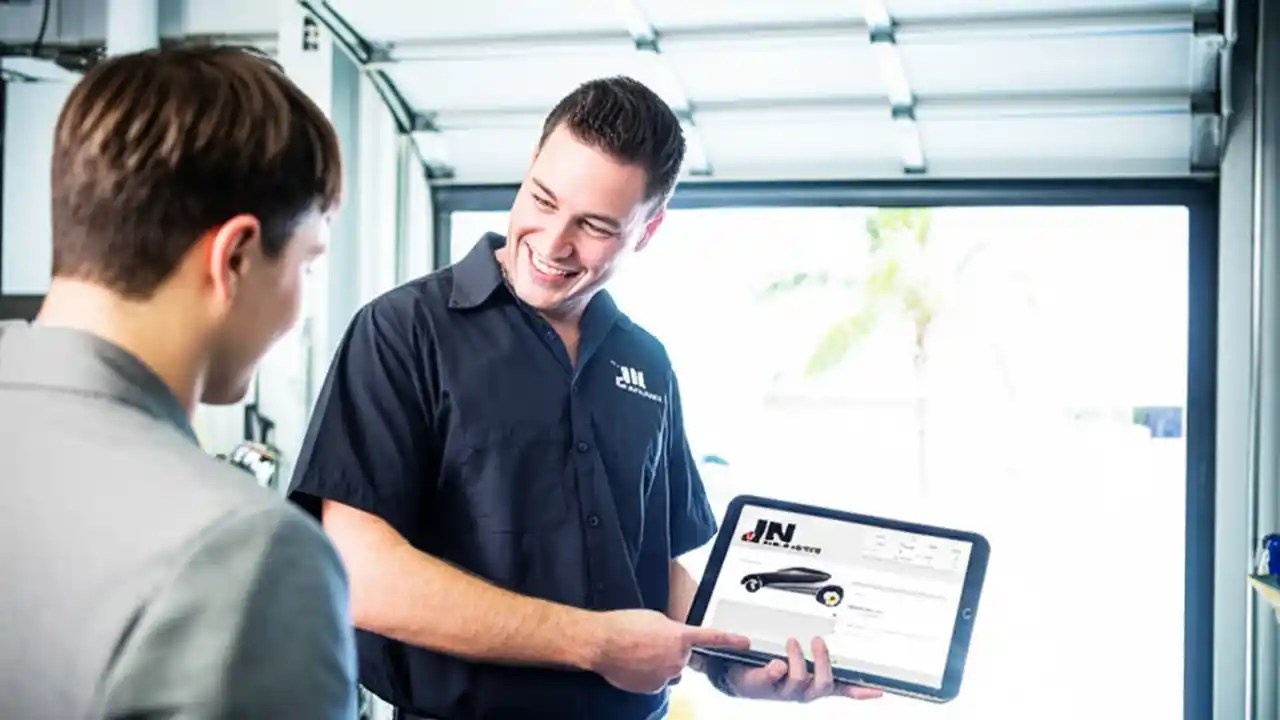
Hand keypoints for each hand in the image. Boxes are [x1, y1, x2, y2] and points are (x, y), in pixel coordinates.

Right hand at [588, 609, 750, 693]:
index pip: (712, 637)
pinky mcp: (653, 688)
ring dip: (659, 664)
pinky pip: (657, 682)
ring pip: (670, 671)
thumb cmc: (625, 627)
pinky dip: (648, 675)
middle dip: (671, 651)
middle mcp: (677, 658)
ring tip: (638, 653)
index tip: (745, 642)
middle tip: (649, 643)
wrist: (603, 643)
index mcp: (680, 637)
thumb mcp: (654, 619)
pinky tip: (634, 665)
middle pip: (683, 657)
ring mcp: (666, 675)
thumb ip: (672, 630)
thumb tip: (674, 637)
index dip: (730, 640)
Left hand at [727, 637, 882, 701]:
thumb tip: (842, 649)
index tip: (878, 690)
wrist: (741, 675)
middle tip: (819, 641)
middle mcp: (802, 691)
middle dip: (823, 662)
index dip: (860, 692)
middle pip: (823, 685)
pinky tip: (776, 663)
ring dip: (797, 659)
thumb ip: (822, 659)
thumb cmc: (775, 667)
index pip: (843, 690)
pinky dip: (775, 669)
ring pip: (799, 681)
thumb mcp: (802, 662)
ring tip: (792, 642)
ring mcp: (784, 690)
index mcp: (815, 685)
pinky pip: (772, 679)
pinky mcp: (763, 685)